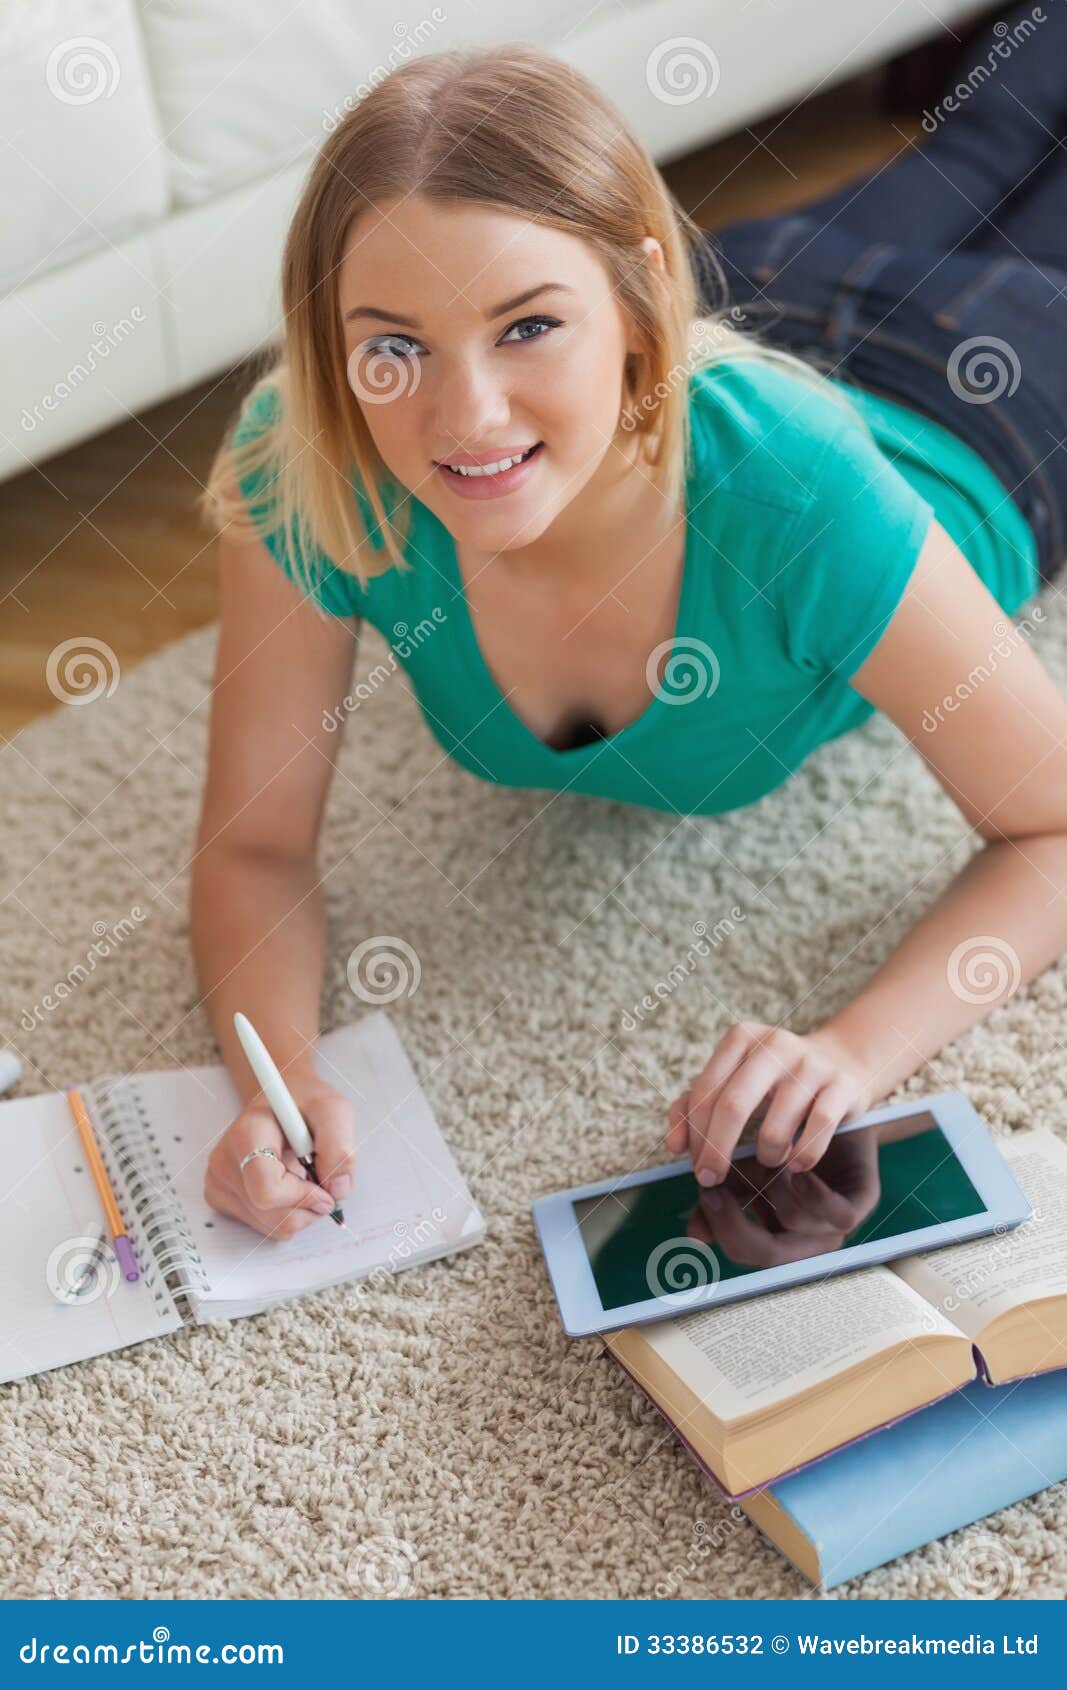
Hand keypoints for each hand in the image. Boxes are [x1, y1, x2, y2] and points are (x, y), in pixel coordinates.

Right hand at [204, 1072, 355, 1239]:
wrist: (280, 1100)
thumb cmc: (304, 1102)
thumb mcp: (333, 1110)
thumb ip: (340, 1147)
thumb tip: (336, 1191)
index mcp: (246, 1134)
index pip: (267, 1190)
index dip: (303, 1197)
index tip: (323, 1185)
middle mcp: (225, 1161)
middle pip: (271, 1215)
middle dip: (307, 1205)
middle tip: (318, 1177)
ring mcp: (219, 1182)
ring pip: (271, 1227)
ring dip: (300, 1209)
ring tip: (301, 1175)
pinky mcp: (222, 1198)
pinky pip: (265, 1227)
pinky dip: (287, 1213)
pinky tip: (287, 1184)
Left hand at [665, 1021, 873, 1185]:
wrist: (842, 1061)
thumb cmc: (774, 1080)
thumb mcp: (734, 1080)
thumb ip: (695, 1106)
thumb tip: (675, 1145)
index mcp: (741, 1038)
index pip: (705, 1091)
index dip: (695, 1134)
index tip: (696, 1165)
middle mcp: (775, 1044)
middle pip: (733, 1106)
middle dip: (716, 1151)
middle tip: (711, 1179)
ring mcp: (810, 1064)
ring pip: (776, 1127)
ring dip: (766, 1157)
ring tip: (769, 1160)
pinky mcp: (841, 1085)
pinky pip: (817, 1130)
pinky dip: (803, 1156)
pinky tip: (795, 1164)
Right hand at [683, 1126, 881, 1267]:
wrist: (831, 1099)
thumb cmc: (781, 1136)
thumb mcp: (741, 1160)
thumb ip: (714, 1186)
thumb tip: (693, 1230)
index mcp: (773, 1228)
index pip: (741, 1249)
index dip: (718, 1226)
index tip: (703, 1189)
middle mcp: (804, 1234)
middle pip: (766, 1255)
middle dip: (734, 1224)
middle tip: (715, 1188)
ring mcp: (833, 1222)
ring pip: (796, 1224)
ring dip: (771, 1188)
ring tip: (766, 1155)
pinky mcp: (862, 1201)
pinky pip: (841, 1216)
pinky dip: (816, 1196)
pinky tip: (800, 1169)